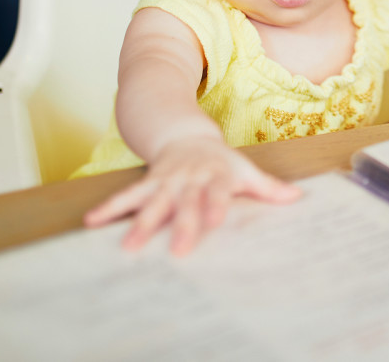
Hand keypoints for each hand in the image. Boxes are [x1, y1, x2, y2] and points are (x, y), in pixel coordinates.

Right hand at [83, 138, 300, 255]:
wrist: (186, 136)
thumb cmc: (221, 162)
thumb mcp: (245, 170)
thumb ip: (268, 188)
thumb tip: (297, 199)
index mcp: (216, 175)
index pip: (219, 191)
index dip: (217, 205)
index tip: (216, 222)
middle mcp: (189, 178)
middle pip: (186, 203)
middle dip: (182, 226)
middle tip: (179, 253)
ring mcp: (166, 180)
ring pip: (153, 202)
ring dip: (141, 223)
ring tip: (129, 246)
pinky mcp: (147, 182)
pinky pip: (126, 195)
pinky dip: (110, 208)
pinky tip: (91, 222)